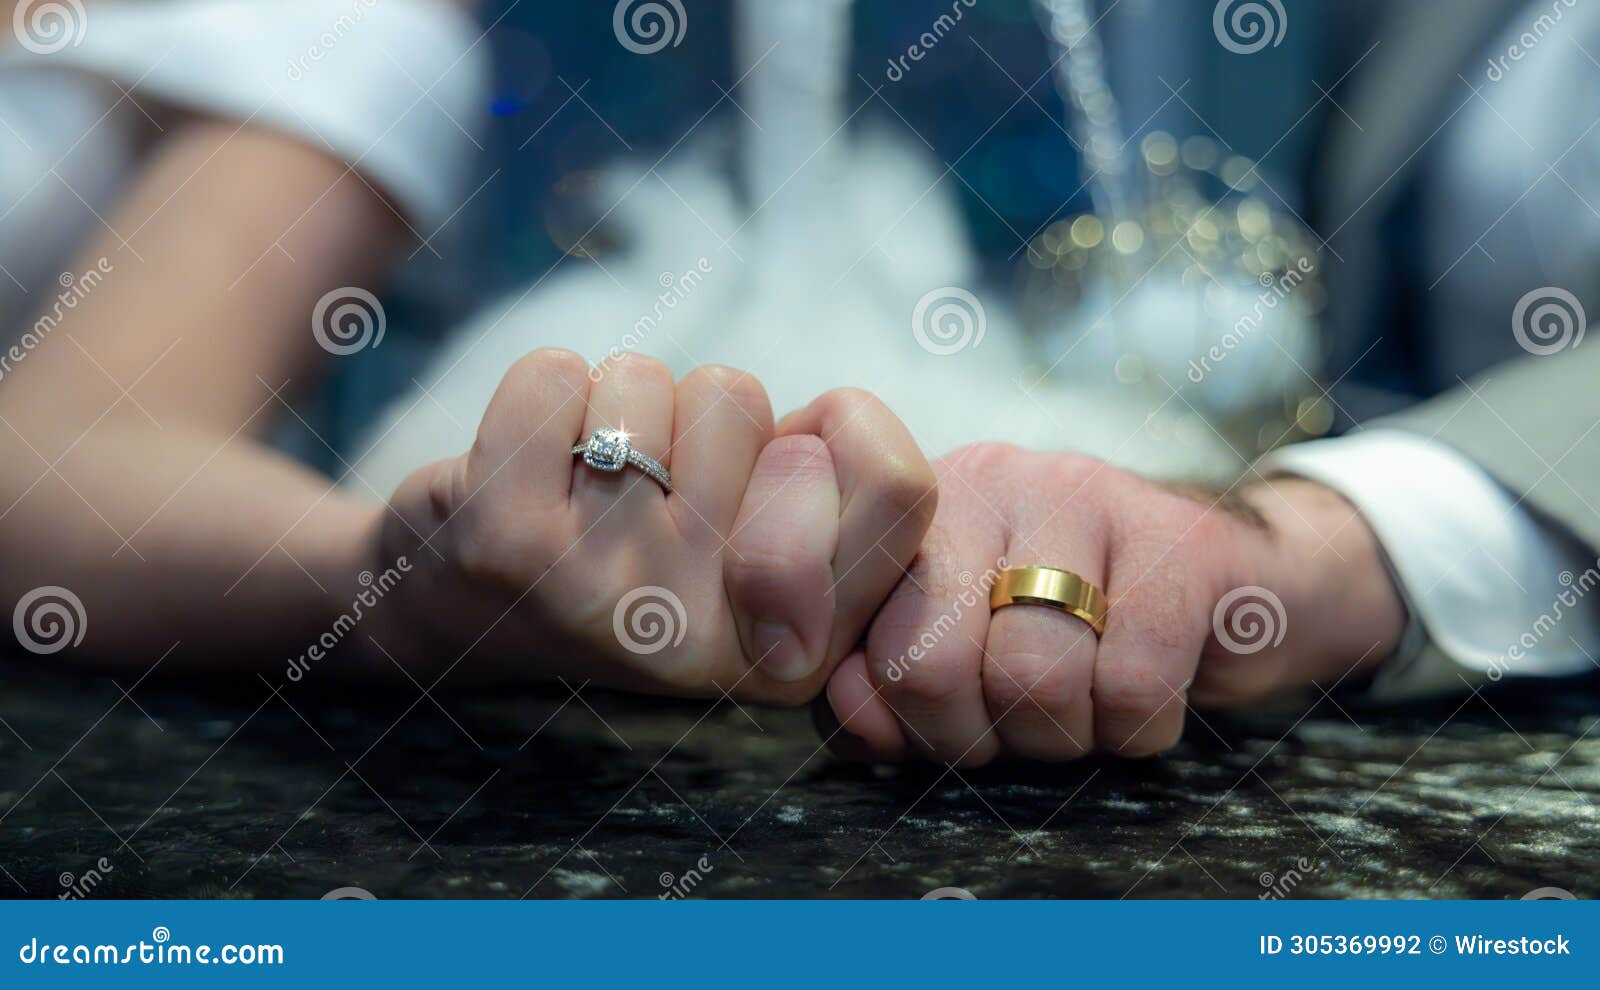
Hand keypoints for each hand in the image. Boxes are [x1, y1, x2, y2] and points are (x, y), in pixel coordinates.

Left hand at [374, 351, 935, 704]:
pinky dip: (537, 393)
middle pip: (746, 402)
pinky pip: (553, 375)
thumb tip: (846, 424)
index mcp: (799, 651)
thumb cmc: (637, 550)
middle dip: (701, 415)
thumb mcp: (768, 545)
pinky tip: (526, 472)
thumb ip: (846, 492)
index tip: (768, 481)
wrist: (461, 611)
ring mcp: (608, 596)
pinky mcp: (510, 545)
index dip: (831, 437)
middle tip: (654, 492)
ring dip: (614, 406)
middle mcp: (711, 641)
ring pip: (649, 381)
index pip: (899, 484)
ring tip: (585, 484)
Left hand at [816, 443, 1405, 763]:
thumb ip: (881, 690)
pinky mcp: (1180, 539)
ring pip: (1033, 675)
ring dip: (1064, 737)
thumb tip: (852, 706)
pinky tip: (1146, 699)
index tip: (956, 723)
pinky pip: (1132, 682)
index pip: (864, 640)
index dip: (906, 718)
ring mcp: (1085, 494)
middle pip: (935, 661)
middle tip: (1021, 727)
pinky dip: (1138, 728)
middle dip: (979, 737)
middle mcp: (988, 479)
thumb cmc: (1072, 636)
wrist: (1235, 586)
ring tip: (1086, 709)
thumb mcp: (961, 664)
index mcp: (915, 512)